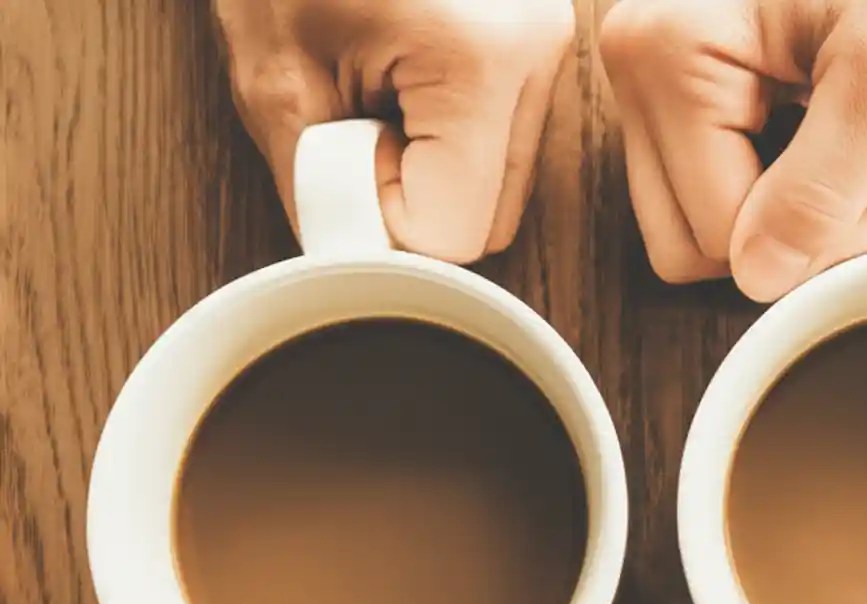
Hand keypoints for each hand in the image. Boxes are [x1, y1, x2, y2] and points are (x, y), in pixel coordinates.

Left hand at [217, 0, 573, 260]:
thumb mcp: (275, 72)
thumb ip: (320, 190)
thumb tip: (361, 263)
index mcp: (484, 58)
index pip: (456, 234)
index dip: (386, 216)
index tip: (344, 155)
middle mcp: (541, 51)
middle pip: (495, 221)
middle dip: (416, 194)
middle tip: (358, 115)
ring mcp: (552, 42)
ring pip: (503, 185)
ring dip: (434, 163)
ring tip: (383, 82)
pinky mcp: (543, 38)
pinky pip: (505, 138)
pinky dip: (451, 133)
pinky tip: (412, 73)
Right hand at [600, 0, 866, 300]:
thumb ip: (822, 189)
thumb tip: (760, 275)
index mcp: (667, 53)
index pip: (719, 235)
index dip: (819, 238)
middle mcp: (635, 62)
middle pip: (687, 238)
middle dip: (785, 233)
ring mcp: (649, 69)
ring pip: (693, 214)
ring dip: (780, 205)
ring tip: (848, 138)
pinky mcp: (677, 73)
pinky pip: (708, 171)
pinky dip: (773, 171)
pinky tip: (822, 121)